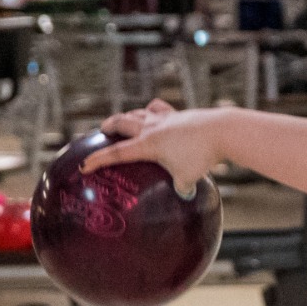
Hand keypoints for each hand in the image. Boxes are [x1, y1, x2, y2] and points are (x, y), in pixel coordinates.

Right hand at [81, 100, 224, 193]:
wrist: (221, 130)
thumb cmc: (202, 157)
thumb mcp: (188, 179)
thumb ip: (181, 189)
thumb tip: (183, 196)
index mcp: (147, 145)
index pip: (117, 154)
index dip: (98, 160)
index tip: (84, 166)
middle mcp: (151, 128)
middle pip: (122, 123)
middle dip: (109, 126)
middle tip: (102, 130)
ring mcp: (164, 118)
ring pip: (138, 112)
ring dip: (127, 116)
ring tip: (124, 119)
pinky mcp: (178, 113)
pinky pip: (158, 108)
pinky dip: (151, 110)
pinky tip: (153, 111)